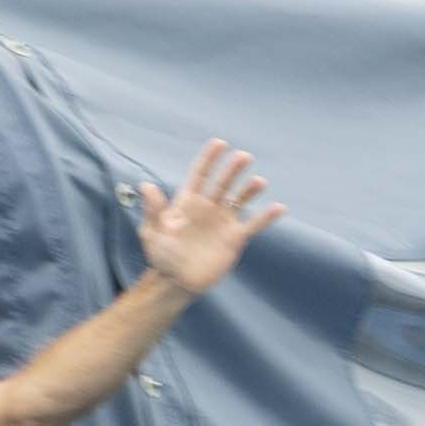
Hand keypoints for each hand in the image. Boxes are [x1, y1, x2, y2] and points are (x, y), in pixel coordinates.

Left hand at [132, 139, 274, 299]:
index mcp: (188, 202)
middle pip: (223, 183)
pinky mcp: (234, 238)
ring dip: (250, 190)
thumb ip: (153, 210)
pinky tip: (279, 207)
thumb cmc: (161, 256)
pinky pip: (252, 224)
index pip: (200, 174)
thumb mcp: (152, 233)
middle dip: (232, 169)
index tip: (220, 143)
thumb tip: (145, 185)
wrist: (176, 282)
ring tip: (259, 182)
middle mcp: (208, 207)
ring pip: (239, 199)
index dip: (209, 158)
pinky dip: (265, 217)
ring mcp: (223, 221)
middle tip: (244, 156)